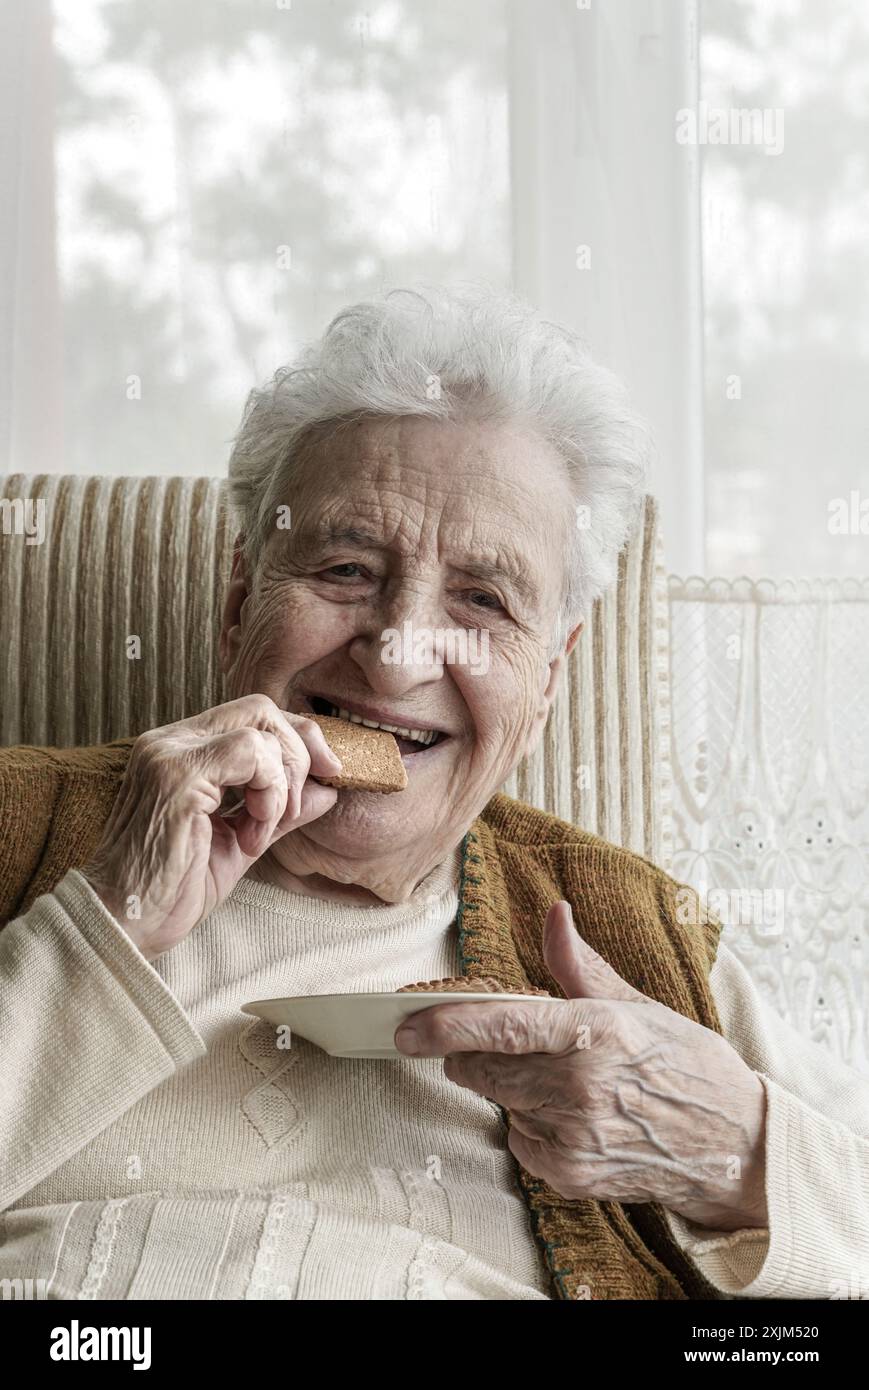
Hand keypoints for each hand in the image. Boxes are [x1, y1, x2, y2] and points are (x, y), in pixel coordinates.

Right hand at [80, 695, 340, 960]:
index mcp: (179, 752)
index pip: (252, 716)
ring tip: (260, 833)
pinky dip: (268, 792)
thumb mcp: (241, 843)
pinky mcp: (175, 775)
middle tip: (299, 805)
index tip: (327, 775)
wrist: (123, 925)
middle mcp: (169, 742)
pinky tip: (252, 835)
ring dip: (281, 784)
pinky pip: (250, 754)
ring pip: (259, 729)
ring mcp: (168, 754)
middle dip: (300, 751)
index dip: (297, 739)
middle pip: (260, 708)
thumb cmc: (171, 892)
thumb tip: (327, 791)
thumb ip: (279, 812)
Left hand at [395, 901, 768, 1231]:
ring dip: (508, 1086)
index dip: (447, 1024)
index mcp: (596, 1031)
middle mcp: (582, 1086)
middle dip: (472, 1049)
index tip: (407, 1026)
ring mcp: (576, 1136)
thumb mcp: (638, 1006)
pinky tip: (569, 1114)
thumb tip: (553, 914)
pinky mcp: (572, 1175)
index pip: (505, 1024)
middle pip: (485, 1066)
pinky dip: (529, 1124)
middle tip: (493, 1038)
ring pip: (500, 1101)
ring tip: (557, 1077)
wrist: (734, 1144)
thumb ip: (580, 966)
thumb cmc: (685, 1065)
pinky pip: (519, 1141)